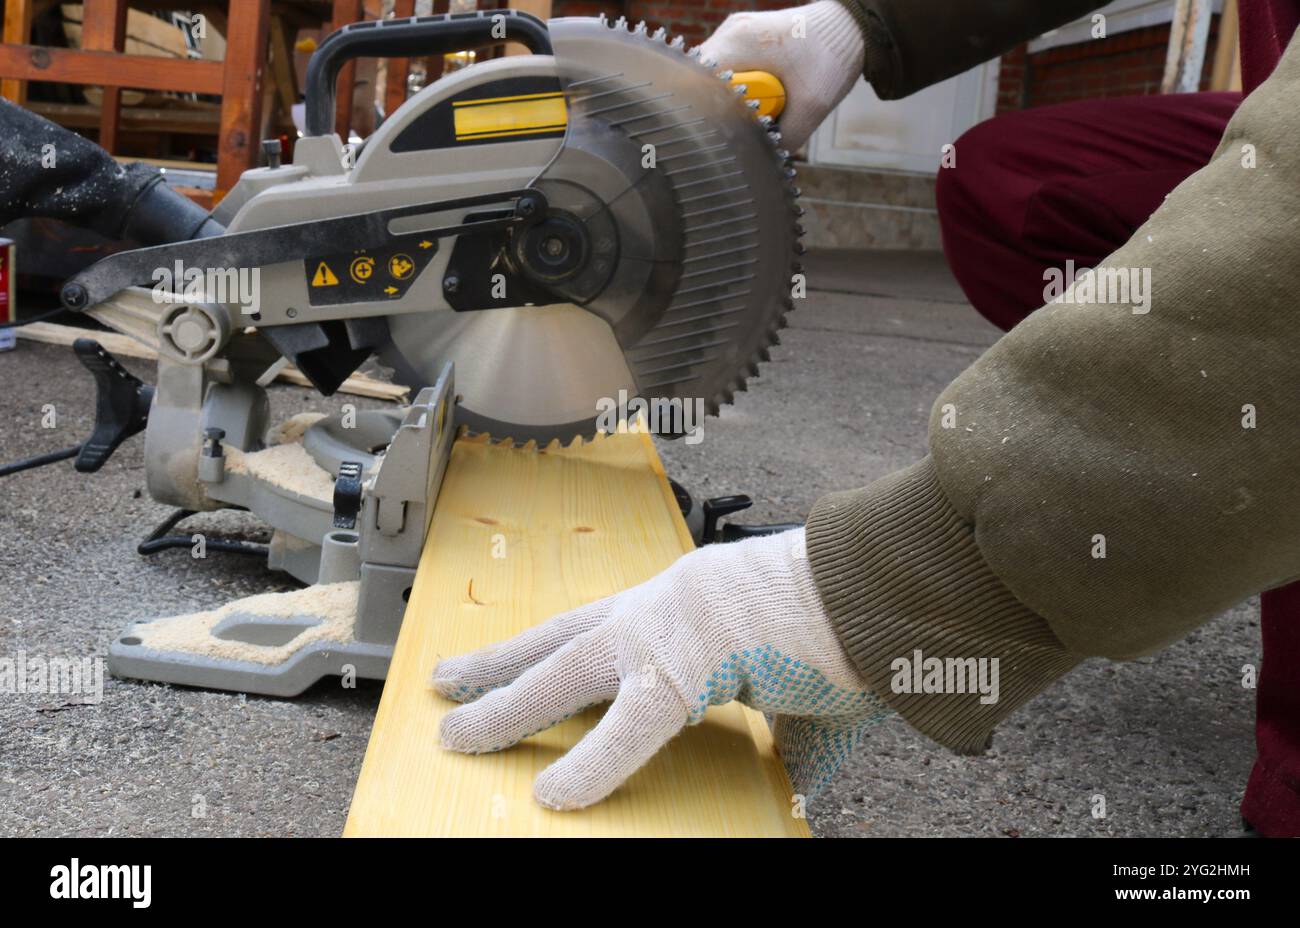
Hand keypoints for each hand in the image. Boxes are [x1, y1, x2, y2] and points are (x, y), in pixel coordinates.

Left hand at [434, 529, 889, 810]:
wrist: (893, 589)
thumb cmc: (854, 629)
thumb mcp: (800, 688)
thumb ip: (778, 738)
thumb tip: (784, 788)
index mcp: (688, 606)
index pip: (599, 629)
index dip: (549, 651)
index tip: (512, 666)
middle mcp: (666, 604)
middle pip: (560, 637)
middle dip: (499, 665)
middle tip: (444, 683)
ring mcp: (671, 624)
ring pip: (567, 669)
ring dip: (507, 705)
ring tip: (456, 735)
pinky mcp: (692, 656)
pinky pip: (629, 722)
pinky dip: (591, 763)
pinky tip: (553, 794)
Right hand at [697, 1, 864, 150]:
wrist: (852, 29)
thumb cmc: (832, 57)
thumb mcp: (811, 107)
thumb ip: (784, 138)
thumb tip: (764, 162)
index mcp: (738, 43)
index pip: (697, 82)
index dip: (705, 112)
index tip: (722, 132)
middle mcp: (729, 34)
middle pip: (702, 83)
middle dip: (720, 109)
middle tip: (745, 124)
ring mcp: (735, 35)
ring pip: (715, 79)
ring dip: (732, 101)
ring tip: (759, 109)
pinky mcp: (744, 41)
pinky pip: (730, 73)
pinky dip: (741, 90)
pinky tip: (760, 98)